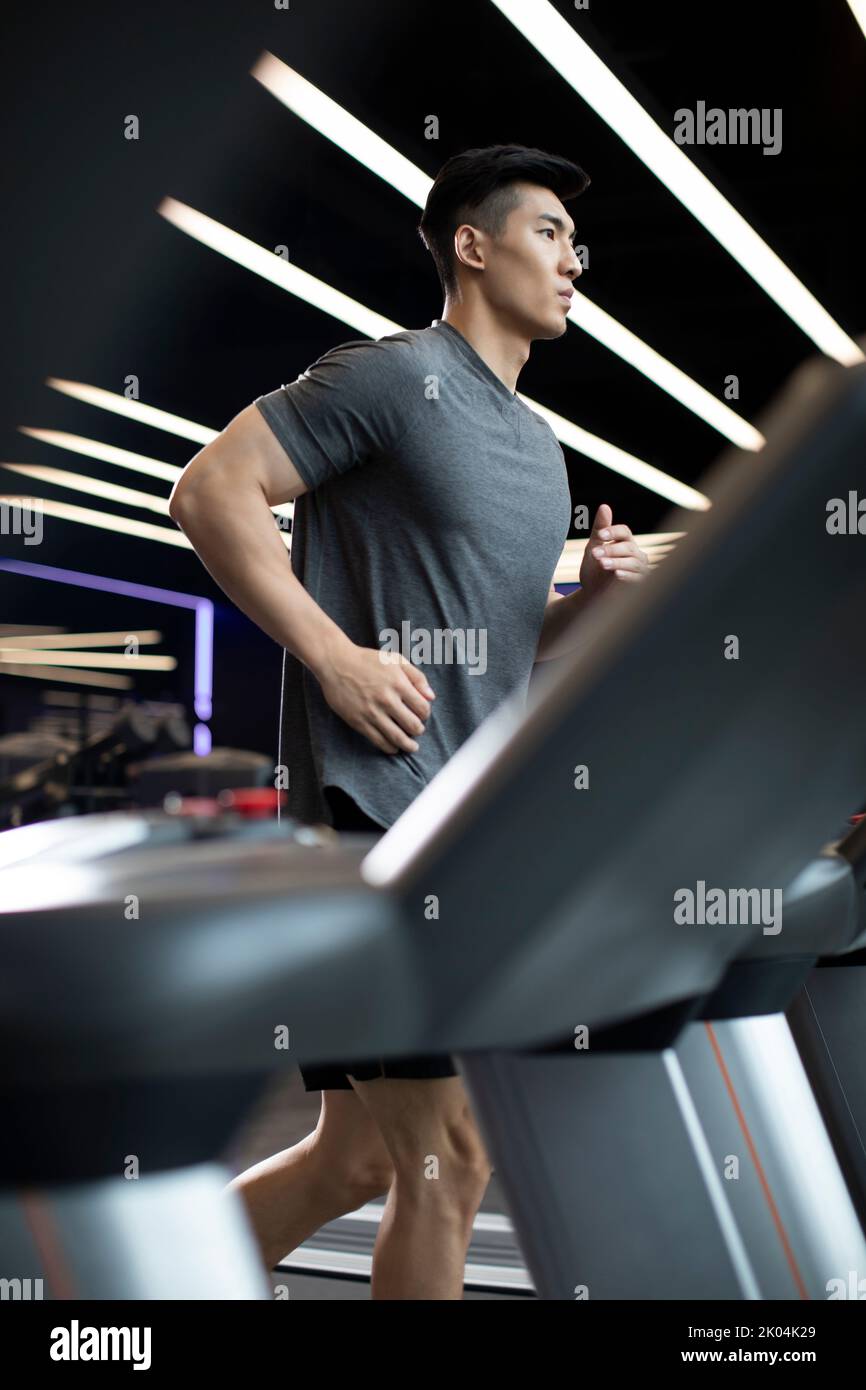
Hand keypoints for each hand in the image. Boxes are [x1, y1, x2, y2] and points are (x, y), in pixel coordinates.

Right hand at [318, 642, 434, 755]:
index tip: (422, 715)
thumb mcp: (395, 660)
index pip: (422, 708)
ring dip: (408, 745)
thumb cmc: (367, 660)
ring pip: (397, 737)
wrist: (336, 663)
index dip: (425, 714)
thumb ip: (417, 676)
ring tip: (411, 746)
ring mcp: (372, 712)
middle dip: (418, 730)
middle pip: (413, 726)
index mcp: (399, 683)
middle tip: (416, 730)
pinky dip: (390, 748)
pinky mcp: (359, 722)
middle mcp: (387, 700)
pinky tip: (394, 747)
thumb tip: (431, 697)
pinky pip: (379, 741)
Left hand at [579, 503, 649, 599]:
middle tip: (594, 553)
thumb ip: (599, 529)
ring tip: (601, 563)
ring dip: (616, 561)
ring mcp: (639, 569)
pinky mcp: (639, 584)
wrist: (592, 595)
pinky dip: (627, 575)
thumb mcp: (593, 547)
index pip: (624, 531)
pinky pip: (637, 578)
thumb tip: (604, 506)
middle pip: (628, 547)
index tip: (600, 534)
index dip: (613, 531)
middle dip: (611, 549)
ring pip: (633, 562)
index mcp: (625, 542)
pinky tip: (617, 574)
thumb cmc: (595, 569)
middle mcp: (635, 554)